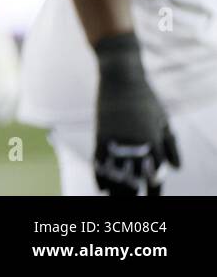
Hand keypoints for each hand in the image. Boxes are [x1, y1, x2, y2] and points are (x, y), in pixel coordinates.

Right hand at [94, 32, 179, 195]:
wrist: (120, 77)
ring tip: (117, 198)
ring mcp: (117, 138)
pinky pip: (99, 161)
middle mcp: (136, 142)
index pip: (156, 171)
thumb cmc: (145, 97)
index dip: (154, 187)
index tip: (152, 195)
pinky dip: (100, 176)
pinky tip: (102, 188)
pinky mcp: (101, 133)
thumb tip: (176, 168)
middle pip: (135, 176)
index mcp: (153, 139)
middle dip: (134, 191)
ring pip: (116, 172)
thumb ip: (170, 144)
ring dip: (117, 188)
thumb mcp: (162, 119)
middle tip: (133, 198)